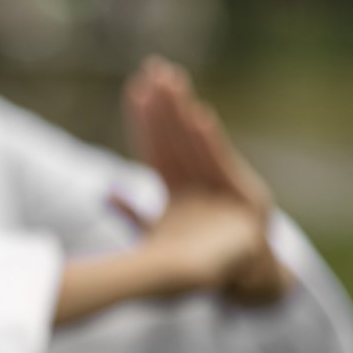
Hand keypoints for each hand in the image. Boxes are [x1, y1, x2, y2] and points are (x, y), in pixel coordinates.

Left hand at [118, 57, 291, 301]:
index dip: (145, 121)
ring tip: (173, 83)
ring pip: (195, 145)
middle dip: (163, 105)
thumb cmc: (196, 264)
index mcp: (178, 189)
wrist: (238, 284)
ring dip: (182, 114)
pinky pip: (222, 164)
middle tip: (153, 68)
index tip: (134, 89)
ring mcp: (223, 187)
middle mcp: (200, 182)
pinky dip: (209, 142)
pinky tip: (199, 118)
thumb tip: (105, 194)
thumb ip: (133, 215)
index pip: (156, 147)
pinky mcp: (248, 198)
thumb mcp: (157, 238)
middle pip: (175, 138)